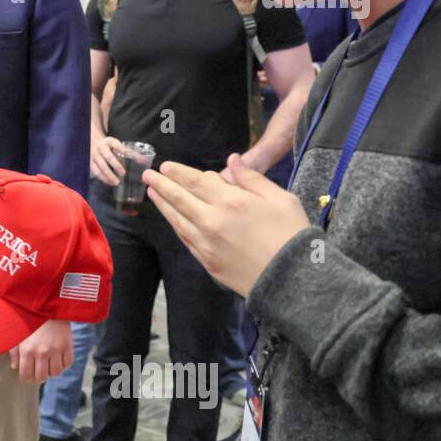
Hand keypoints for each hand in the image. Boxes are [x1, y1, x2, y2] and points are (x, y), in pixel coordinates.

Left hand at [9, 319, 72, 383]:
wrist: (47, 304)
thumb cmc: (29, 319)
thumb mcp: (17, 334)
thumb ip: (14, 352)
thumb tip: (15, 367)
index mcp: (27, 350)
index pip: (26, 375)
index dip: (26, 378)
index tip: (28, 375)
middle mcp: (42, 352)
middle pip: (41, 378)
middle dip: (39, 377)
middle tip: (38, 372)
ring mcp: (56, 349)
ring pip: (56, 373)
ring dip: (51, 371)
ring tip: (49, 365)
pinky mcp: (68, 345)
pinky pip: (68, 363)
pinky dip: (63, 364)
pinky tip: (58, 358)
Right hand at [91, 135, 125, 185]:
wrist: (95, 145)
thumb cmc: (110, 147)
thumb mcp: (118, 145)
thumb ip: (130, 153)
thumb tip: (143, 161)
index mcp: (109, 141)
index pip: (116, 144)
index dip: (120, 149)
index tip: (126, 153)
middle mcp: (100, 148)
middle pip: (108, 157)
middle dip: (116, 166)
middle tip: (123, 173)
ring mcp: (94, 156)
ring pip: (101, 167)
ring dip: (109, 175)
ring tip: (117, 182)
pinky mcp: (91, 164)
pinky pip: (97, 173)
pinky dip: (104, 179)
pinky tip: (111, 183)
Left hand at [144, 154, 309, 296]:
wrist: (292, 280)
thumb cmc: (292, 234)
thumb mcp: (281, 198)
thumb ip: (252, 178)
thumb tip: (232, 160)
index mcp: (231, 201)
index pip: (196, 182)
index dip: (179, 173)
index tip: (165, 166)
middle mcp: (212, 220)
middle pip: (180, 198)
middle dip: (162, 185)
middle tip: (147, 175)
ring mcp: (206, 243)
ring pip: (177, 219)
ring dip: (163, 205)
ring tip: (152, 193)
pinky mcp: (207, 261)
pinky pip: (185, 238)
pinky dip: (175, 225)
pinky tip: (171, 219)